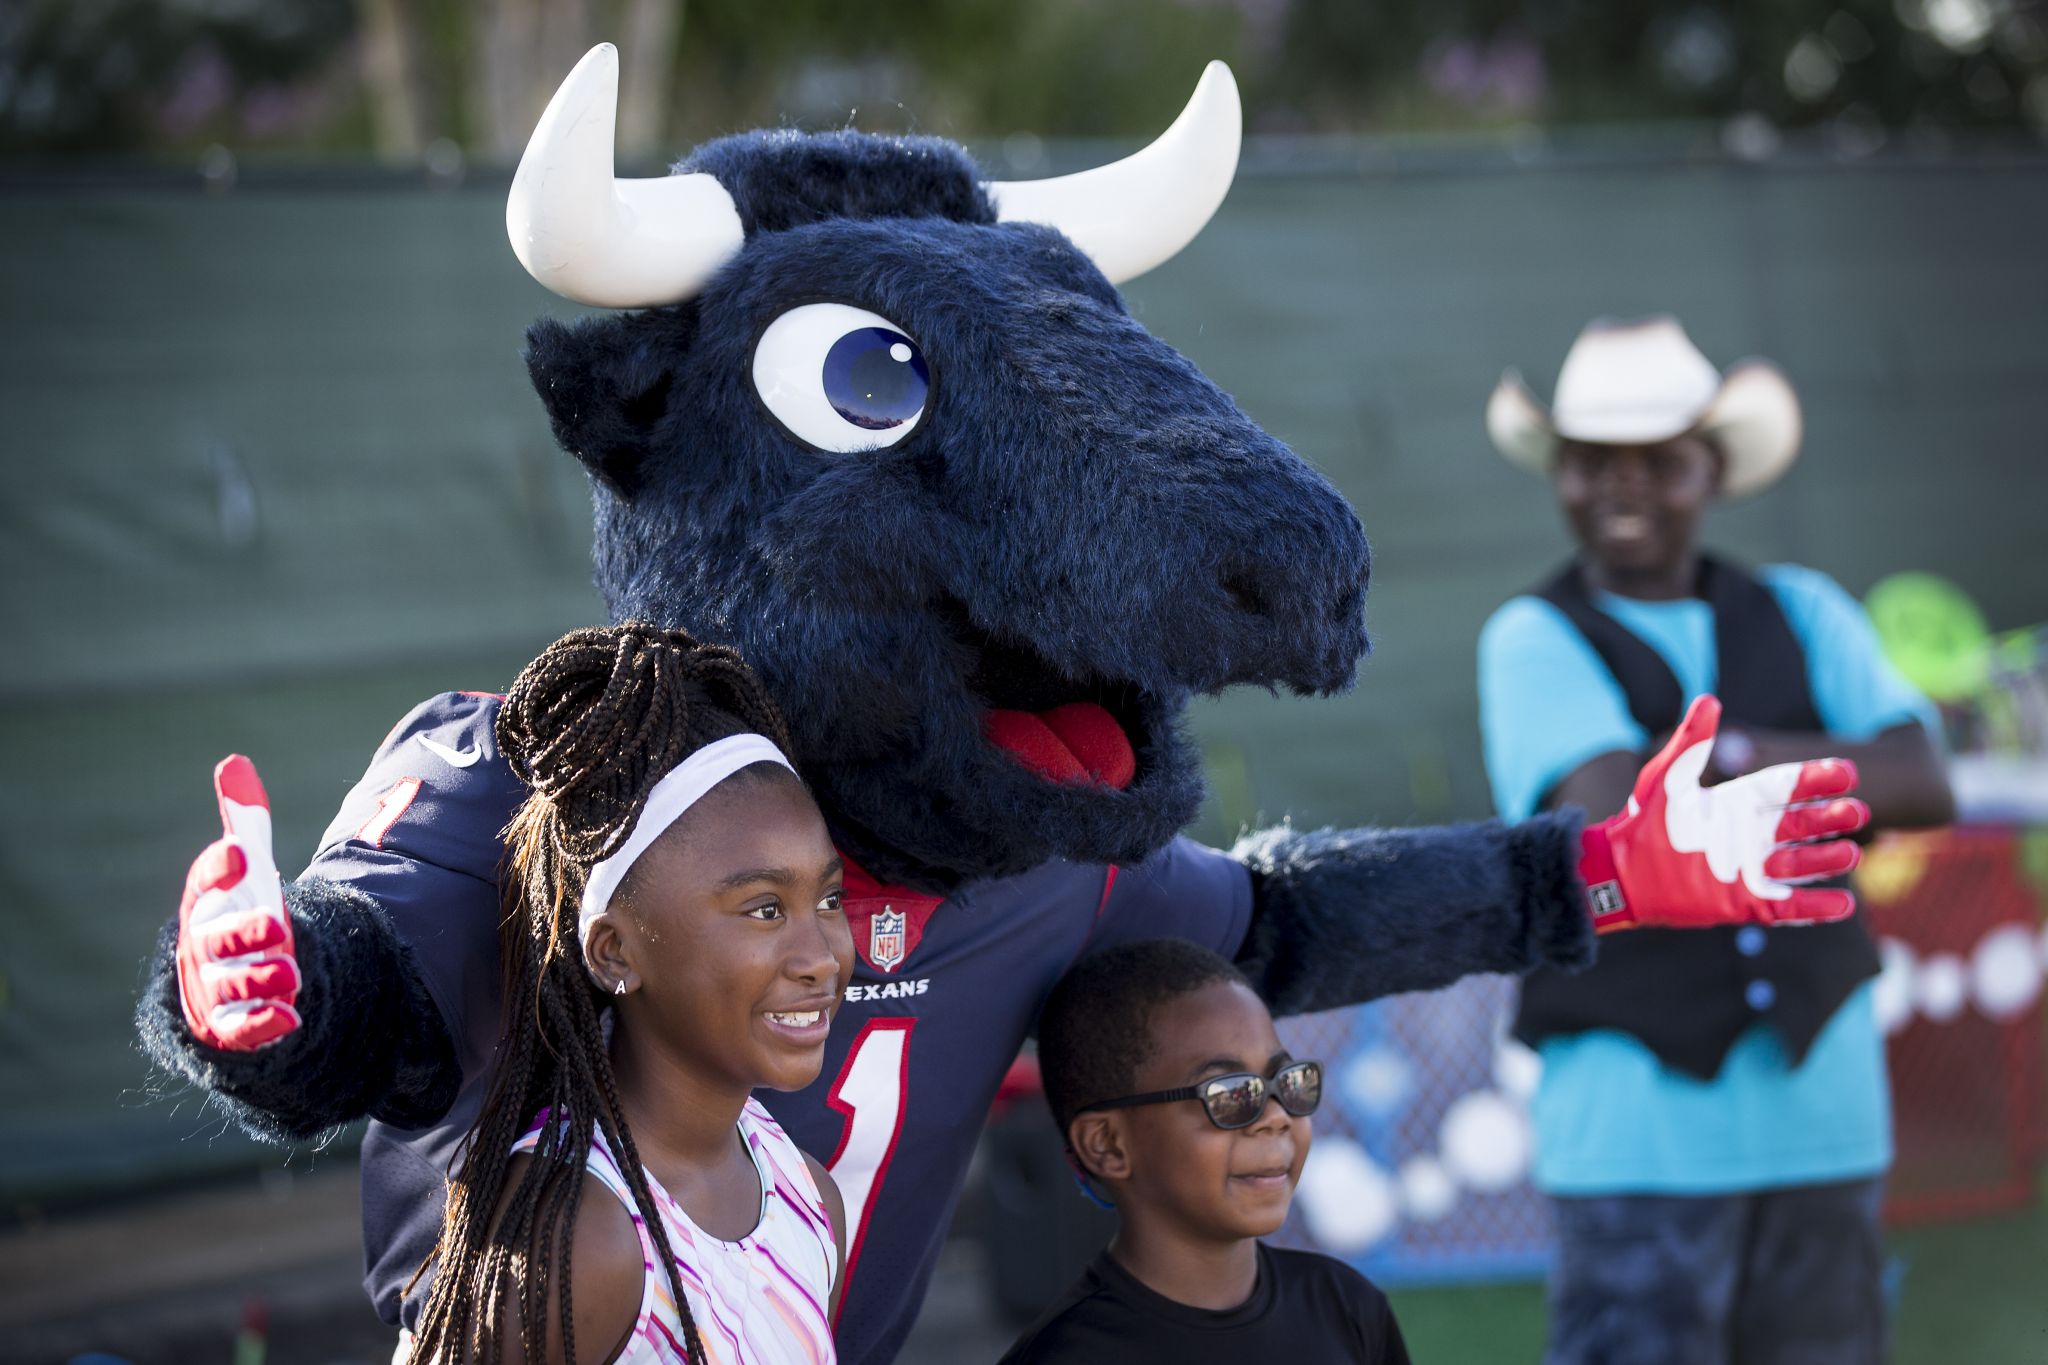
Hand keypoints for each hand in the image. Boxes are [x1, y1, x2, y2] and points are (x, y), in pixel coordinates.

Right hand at [175, 756, 301, 1049]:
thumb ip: (244, 820)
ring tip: (291, 974)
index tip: (239, 851)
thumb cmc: (238, 908)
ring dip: (258, 980)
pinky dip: (262, 1024)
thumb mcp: (247, 866)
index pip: (204, 882)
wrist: (237, 969)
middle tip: (278, 925)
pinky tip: (291, 1018)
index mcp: (206, 903)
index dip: (218, 867)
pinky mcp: (230, 1023)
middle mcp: (204, 944)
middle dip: (242, 934)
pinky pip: (243, 1028)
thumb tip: (234, 762)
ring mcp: (215, 985)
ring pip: (231, 985)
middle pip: (216, 940)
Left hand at [1582, 696, 1869, 932]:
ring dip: (1827, 859)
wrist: (1620, 870)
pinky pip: (1789, 907)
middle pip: (1803, 824)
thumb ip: (1691, 741)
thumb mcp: (1667, 777)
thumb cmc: (1643, 820)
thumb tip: (1709, 699)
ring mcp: (1752, 869)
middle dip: (1831, 818)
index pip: (1787, 787)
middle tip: (1856, 811)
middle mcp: (1753, 834)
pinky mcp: (1746, 903)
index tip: (1847, 772)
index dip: (1816, 779)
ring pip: (1801, 864)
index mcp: (1740, 802)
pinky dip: (1816, 907)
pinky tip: (1843, 904)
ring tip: (1850, 853)